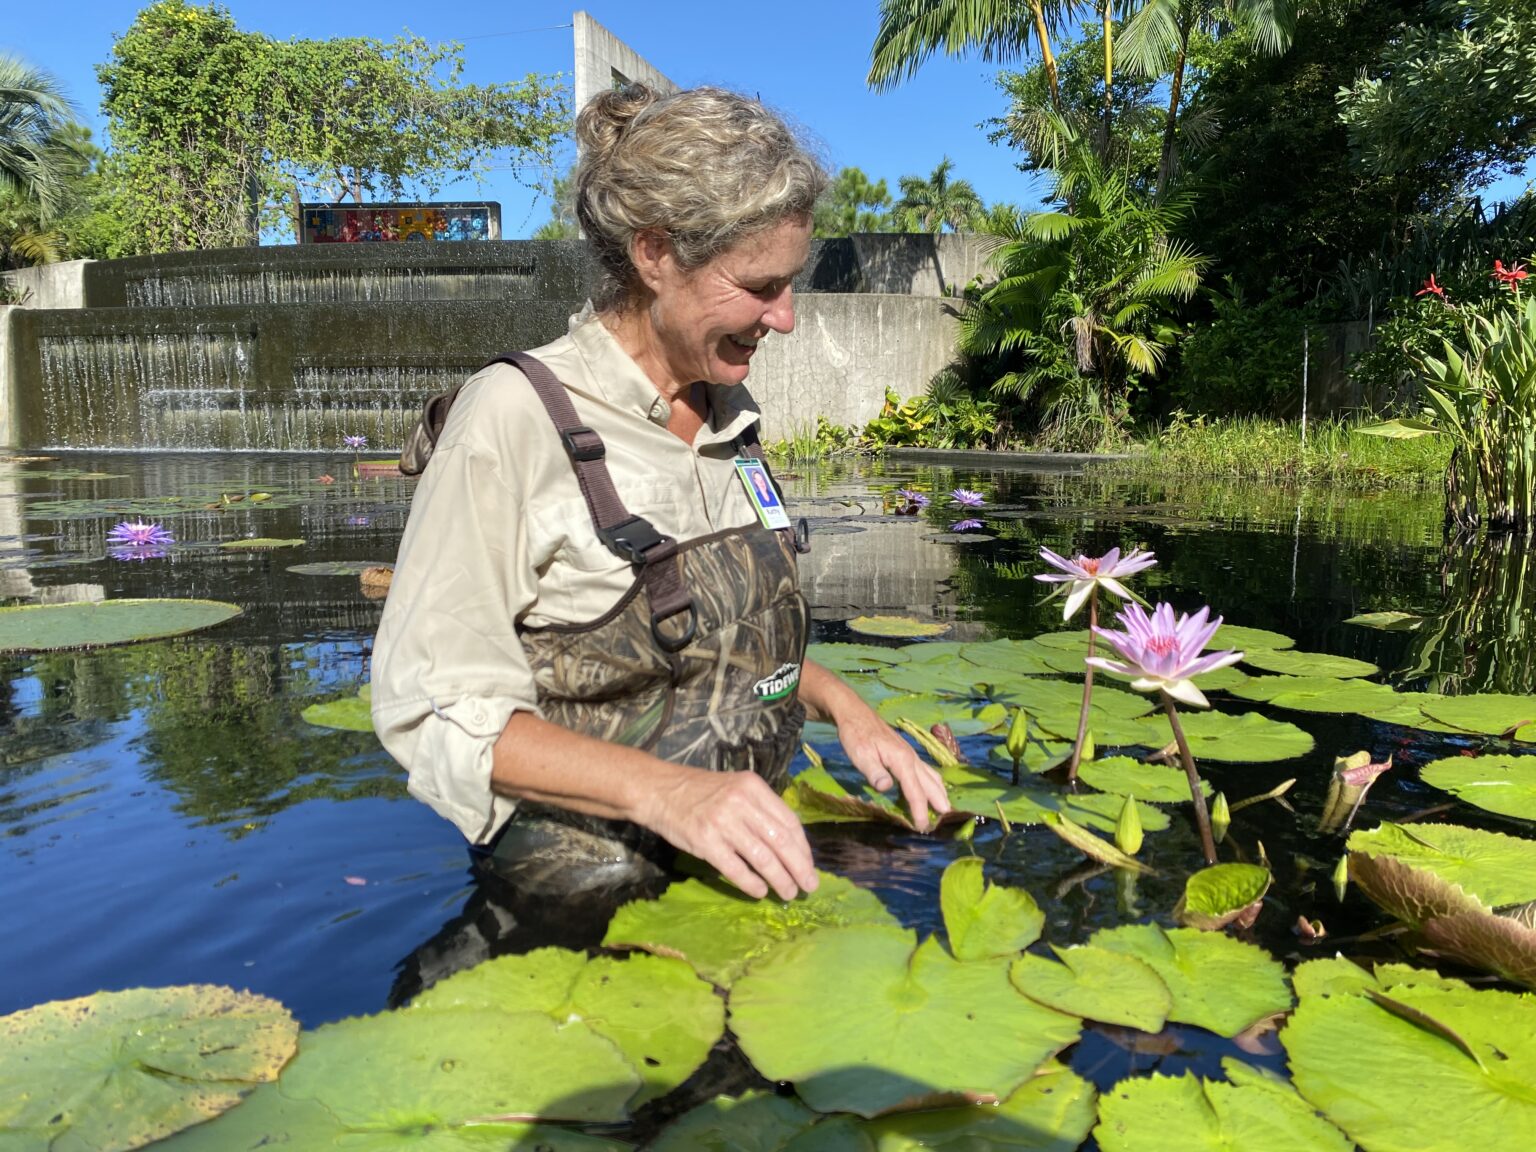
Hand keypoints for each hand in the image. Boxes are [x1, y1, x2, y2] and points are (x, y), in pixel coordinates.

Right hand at [633, 765, 817, 900]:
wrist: (659, 790)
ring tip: (789, 892)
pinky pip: (736, 869)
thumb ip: (760, 810)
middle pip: (781, 841)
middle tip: (809, 886)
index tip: (809, 865)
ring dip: (780, 879)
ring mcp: (723, 822)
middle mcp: (741, 803)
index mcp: (754, 787)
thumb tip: (789, 845)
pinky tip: (760, 892)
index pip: (789, 821)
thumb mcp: (736, 788)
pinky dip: (752, 884)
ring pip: (763, 858)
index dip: (803, 848)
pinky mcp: (706, 842)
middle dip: (800, 867)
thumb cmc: (700, 792)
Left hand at [834, 701, 951, 831]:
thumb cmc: (856, 734)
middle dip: (937, 802)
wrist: (855, 713)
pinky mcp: (907, 753)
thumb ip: (874, 771)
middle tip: (941, 821)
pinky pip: (926, 770)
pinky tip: (933, 788)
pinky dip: (933, 782)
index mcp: (902, 760)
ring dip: (940, 792)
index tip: (922, 827)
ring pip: (932, 775)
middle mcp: (912, 757)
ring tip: (944, 808)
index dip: (919, 810)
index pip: (915, 791)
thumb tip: (886, 787)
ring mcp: (911, 754)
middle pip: (930, 783)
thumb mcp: (860, 754)